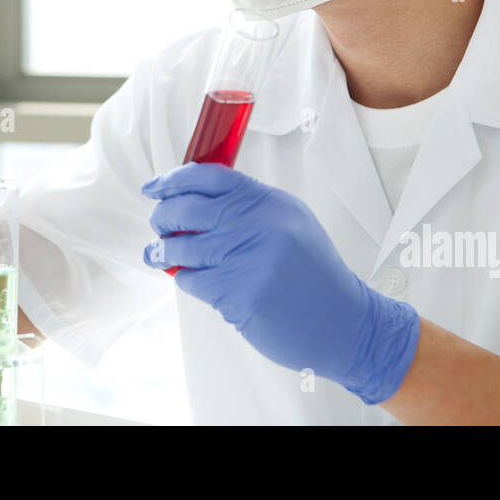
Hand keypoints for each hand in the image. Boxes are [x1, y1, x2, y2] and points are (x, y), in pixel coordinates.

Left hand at [141, 162, 420, 403]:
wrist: (344, 323)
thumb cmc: (311, 276)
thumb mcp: (288, 224)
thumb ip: (246, 208)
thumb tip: (189, 199)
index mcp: (269, 203)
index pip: (209, 177)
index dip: (174, 179)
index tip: (154, 187)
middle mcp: (259, 225)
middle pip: (186, 209)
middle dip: (162, 218)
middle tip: (159, 226)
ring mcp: (248, 260)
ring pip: (180, 248)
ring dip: (163, 252)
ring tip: (160, 255)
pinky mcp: (239, 295)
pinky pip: (191, 281)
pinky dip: (186, 280)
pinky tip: (197, 281)